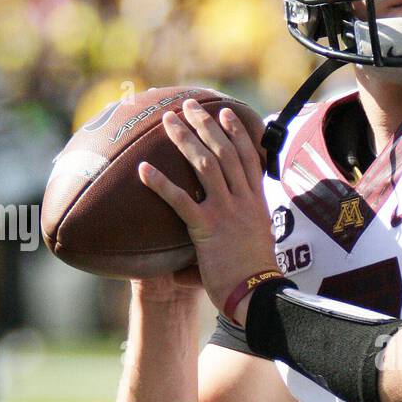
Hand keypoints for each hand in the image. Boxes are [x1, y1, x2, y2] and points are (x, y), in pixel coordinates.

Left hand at [137, 98, 277, 318]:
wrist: (258, 295)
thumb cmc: (254, 276)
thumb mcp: (257, 241)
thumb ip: (244, 225)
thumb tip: (228, 227)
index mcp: (257, 203)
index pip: (248, 158)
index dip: (236, 134)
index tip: (224, 114)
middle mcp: (243, 201)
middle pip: (224, 152)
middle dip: (205, 125)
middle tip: (189, 106)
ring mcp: (226, 212)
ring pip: (205, 165)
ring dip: (184, 139)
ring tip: (167, 121)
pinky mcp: (207, 229)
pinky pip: (180, 201)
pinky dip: (161, 184)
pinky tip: (143, 170)